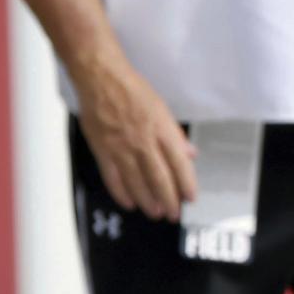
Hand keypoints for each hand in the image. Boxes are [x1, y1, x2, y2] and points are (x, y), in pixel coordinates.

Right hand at [77, 61, 194, 220]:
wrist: (102, 80)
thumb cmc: (133, 90)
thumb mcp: (162, 109)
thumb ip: (175, 135)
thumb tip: (191, 154)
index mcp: (162, 130)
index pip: (180, 164)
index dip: (187, 184)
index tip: (190, 198)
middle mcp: (144, 142)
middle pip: (160, 179)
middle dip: (169, 200)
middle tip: (174, 213)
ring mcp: (122, 148)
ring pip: (138, 183)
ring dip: (148, 202)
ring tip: (156, 213)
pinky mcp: (103, 151)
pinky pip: (114, 179)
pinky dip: (123, 194)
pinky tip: (130, 203)